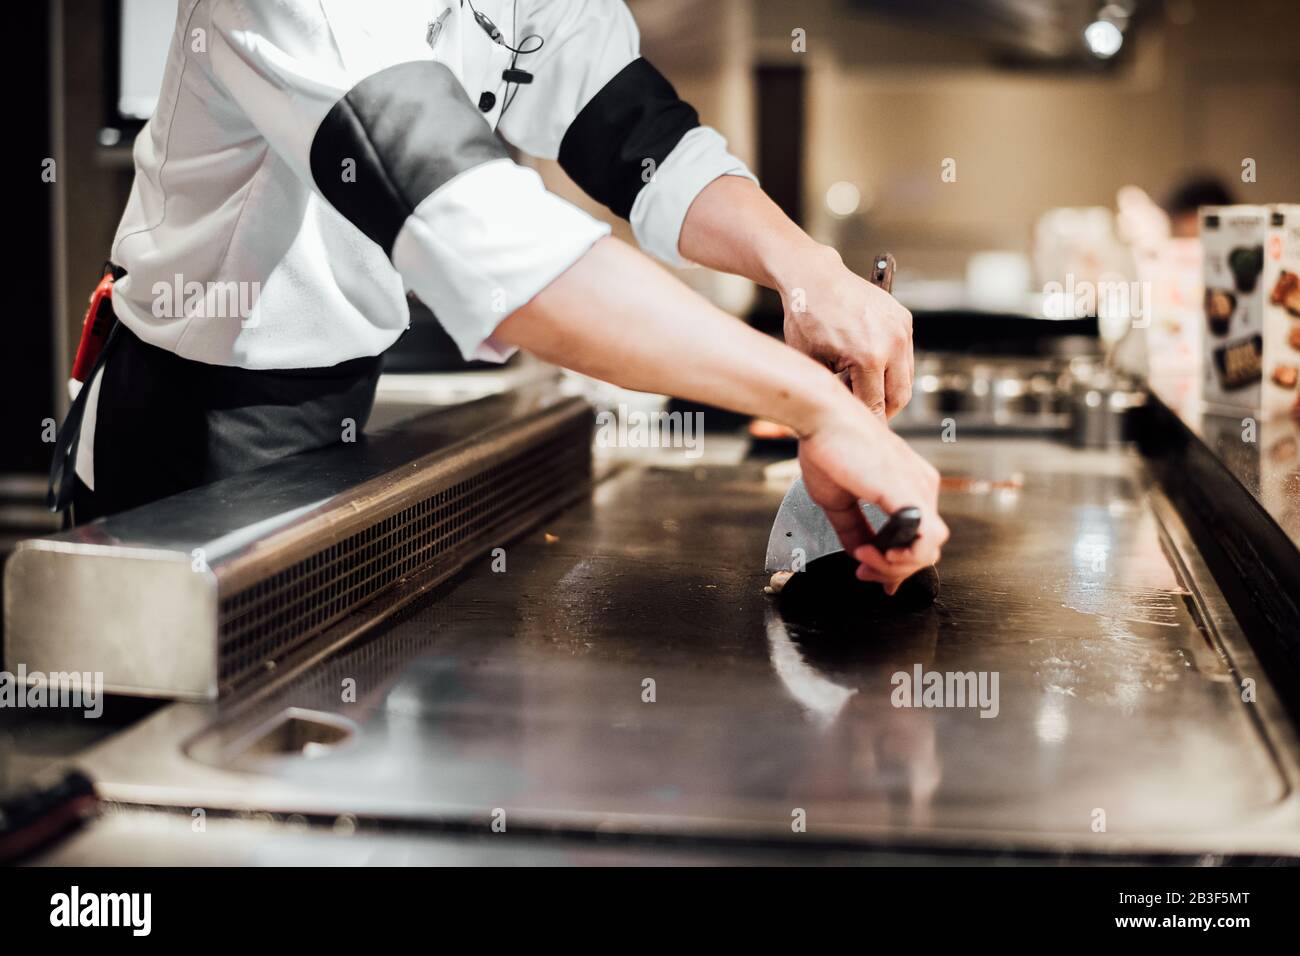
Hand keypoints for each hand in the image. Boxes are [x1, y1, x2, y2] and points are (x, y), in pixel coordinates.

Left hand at [779, 245, 913, 418]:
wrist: (815, 279)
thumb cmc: (806, 319)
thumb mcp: (814, 364)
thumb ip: (836, 393)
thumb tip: (847, 417)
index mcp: (868, 358)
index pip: (875, 406)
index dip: (866, 421)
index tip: (857, 430)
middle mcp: (892, 343)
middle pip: (899, 397)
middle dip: (883, 410)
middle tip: (865, 414)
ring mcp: (902, 329)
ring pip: (906, 379)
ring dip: (889, 389)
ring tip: (862, 387)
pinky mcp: (904, 320)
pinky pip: (905, 356)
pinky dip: (892, 367)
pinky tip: (868, 366)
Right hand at [798, 398, 946, 594]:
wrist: (822, 417)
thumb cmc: (827, 445)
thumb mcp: (838, 500)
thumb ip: (853, 529)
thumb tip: (859, 554)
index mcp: (907, 486)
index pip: (917, 539)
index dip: (893, 564)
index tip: (866, 569)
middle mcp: (921, 487)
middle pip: (925, 549)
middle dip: (891, 570)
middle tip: (864, 571)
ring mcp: (919, 489)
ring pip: (929, 550)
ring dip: (895, 566)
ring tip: (865, 559)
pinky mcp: (909, 492)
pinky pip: (927, 539)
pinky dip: (905, 557)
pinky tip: (877, 553)